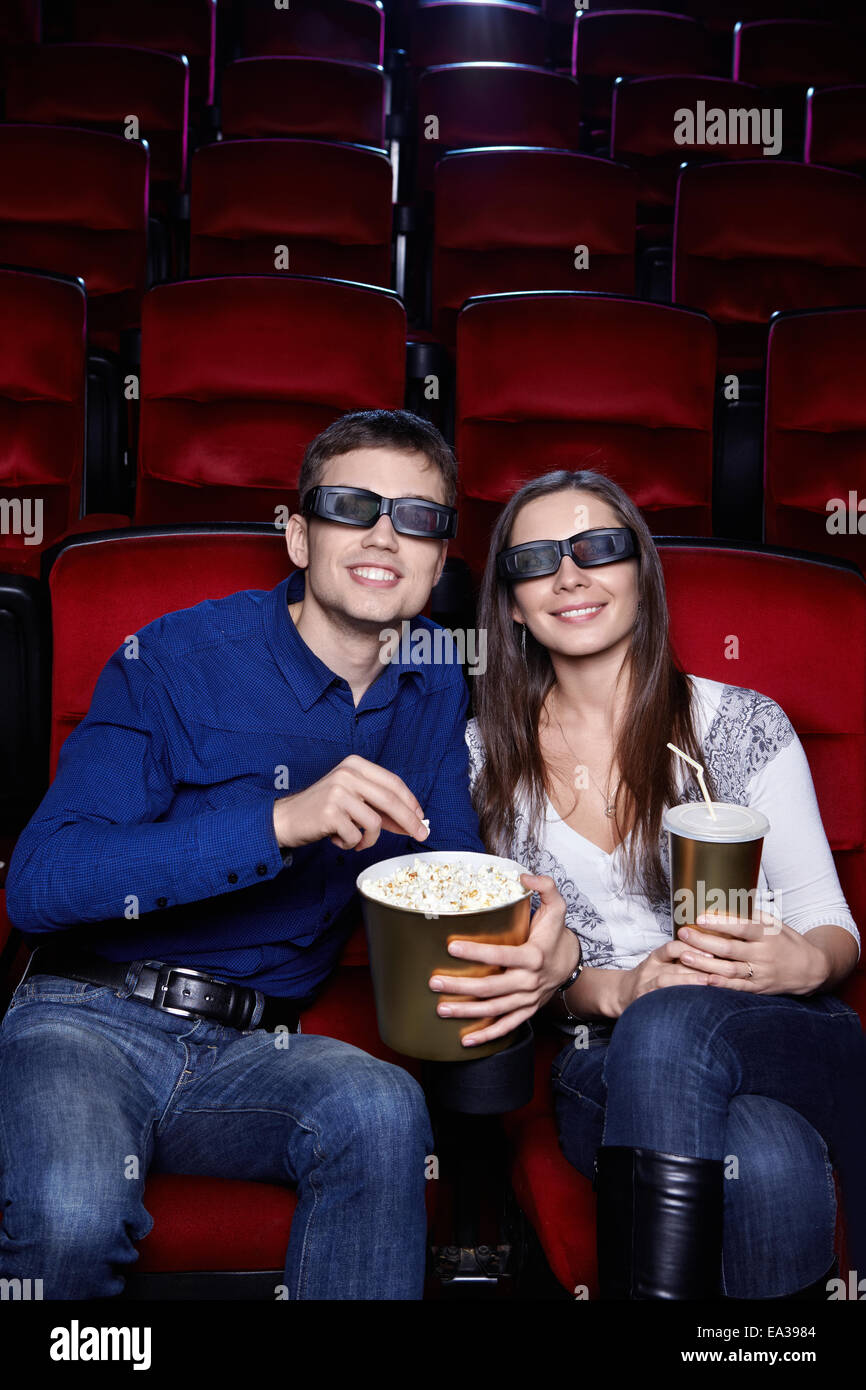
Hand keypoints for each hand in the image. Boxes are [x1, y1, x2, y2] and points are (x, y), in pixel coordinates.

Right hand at [272, 755, 429, 850]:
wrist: (286, 819)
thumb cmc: (322, 810)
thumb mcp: (353, 799)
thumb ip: (379, 807)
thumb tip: (412, 821)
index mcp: (355, 765)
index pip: (392, 783)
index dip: (410, 801)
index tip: (421, 817)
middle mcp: (347, 774)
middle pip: (390, 800)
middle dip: (409, 821)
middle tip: (421, 835)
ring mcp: (338, 792)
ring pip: (374, 823)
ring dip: (369, 839)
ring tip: (356, 841)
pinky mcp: (330, 813)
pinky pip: (356, 836)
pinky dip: (351, 844)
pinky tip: (337, 839)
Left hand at [427, 873, 578, 1046]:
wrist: (571, 963)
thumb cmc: (555, 933)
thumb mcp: (557, 906)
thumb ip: (545, 886)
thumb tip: (524, 875)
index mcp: (533, 955)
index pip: (501, 955)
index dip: (476, 952)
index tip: (451, 946)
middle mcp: (530, 981)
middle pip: (491, 987)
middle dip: (461, 986)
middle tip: (434, 982)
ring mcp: (527, 999)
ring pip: (494, 1009)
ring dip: (467, 1012)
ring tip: (441, 1009)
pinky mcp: (526, 1010)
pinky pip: (506, 1026)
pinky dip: (487, 1035)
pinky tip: (465, 1040)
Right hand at [617, 936, 715, 1014]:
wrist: (620, 994)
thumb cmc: (649, 978)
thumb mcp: (661, 964)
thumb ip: (682, 959)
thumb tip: (715, 956)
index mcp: (656, 958)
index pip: (672, 948)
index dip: (690, 948)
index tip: (711, 951)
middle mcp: (650, 969)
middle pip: (674, 965)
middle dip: (699, 966)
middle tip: (721, 969)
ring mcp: (645, 986)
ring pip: (667, 981)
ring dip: (689, 980)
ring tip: (709, 982)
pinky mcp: (643, 1001)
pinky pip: (659, 999)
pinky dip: (676, 999)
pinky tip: (692, 1002)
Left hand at [676, 910, 826, 994]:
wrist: (811, 970)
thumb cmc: (788, 942)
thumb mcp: (776, 924)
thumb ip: (753, 915)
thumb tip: (728, 901)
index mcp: (768, 935)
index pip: (742, 928)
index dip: (720, 923)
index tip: (700, 918)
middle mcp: (763, 955)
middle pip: (729, 949)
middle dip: (703, 942)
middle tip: (683, 934)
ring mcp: (761, 974)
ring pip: (729, 970)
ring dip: (704, 964)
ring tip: (684, 956)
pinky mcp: (758, 989)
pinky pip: (737, 987)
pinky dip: (720, 984)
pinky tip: (703, 979)